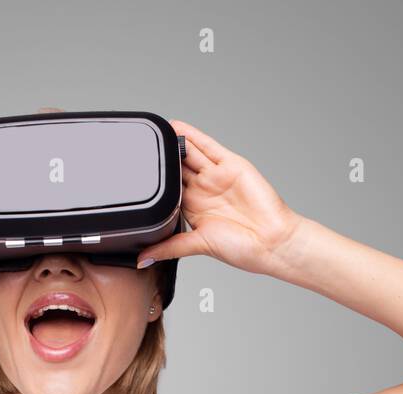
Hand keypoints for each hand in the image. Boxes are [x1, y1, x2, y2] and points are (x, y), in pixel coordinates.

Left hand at [136, 119, 305, 278]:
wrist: (272, 241)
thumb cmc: (241, 248)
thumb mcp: (196, 246)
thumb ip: (168, 247)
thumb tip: (143, 259)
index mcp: (193, 209)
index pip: (166, 189)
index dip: (151, 180)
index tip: (130, 172)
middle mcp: (203, 190)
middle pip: (176, 168)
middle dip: (160, 158)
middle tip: (138, 146)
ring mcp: (216, 176)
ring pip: (189, 153)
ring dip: (173, 142)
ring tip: (154, 130)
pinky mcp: (230, 165)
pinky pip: (208, 146)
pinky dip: (193, 135)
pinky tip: (176, 126)